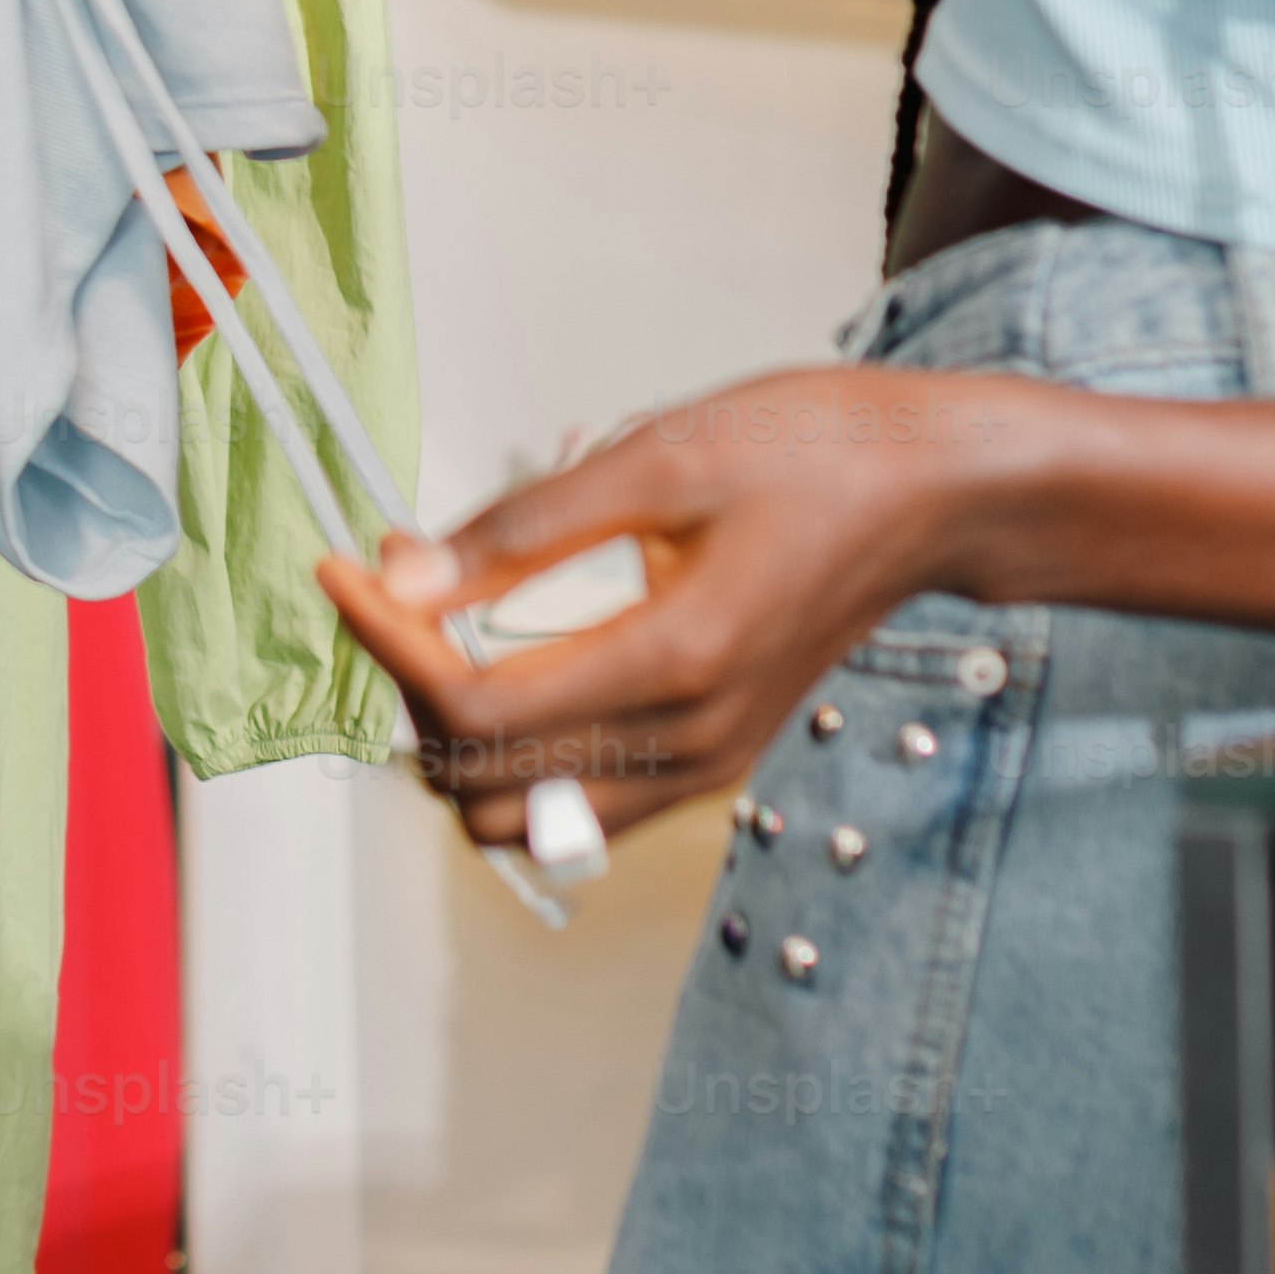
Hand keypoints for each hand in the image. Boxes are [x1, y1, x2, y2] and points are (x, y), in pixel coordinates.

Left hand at [314, 366, 1023, 848]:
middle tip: (393, 594)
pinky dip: (516, 760)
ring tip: (441, 635)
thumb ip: (524, 525)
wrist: (932, 493)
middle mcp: (689, 740)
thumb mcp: (659, 456)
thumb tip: (405, 574)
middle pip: (482, 782)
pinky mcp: (712, 766)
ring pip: (522, 819)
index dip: (386, 645)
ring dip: (457, 742)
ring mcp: (704, 767)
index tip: (342, 572)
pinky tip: (504, 665)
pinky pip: (579, 809)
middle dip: (413, 693)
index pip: (477, 708)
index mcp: (676, 661)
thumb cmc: (815, 454)